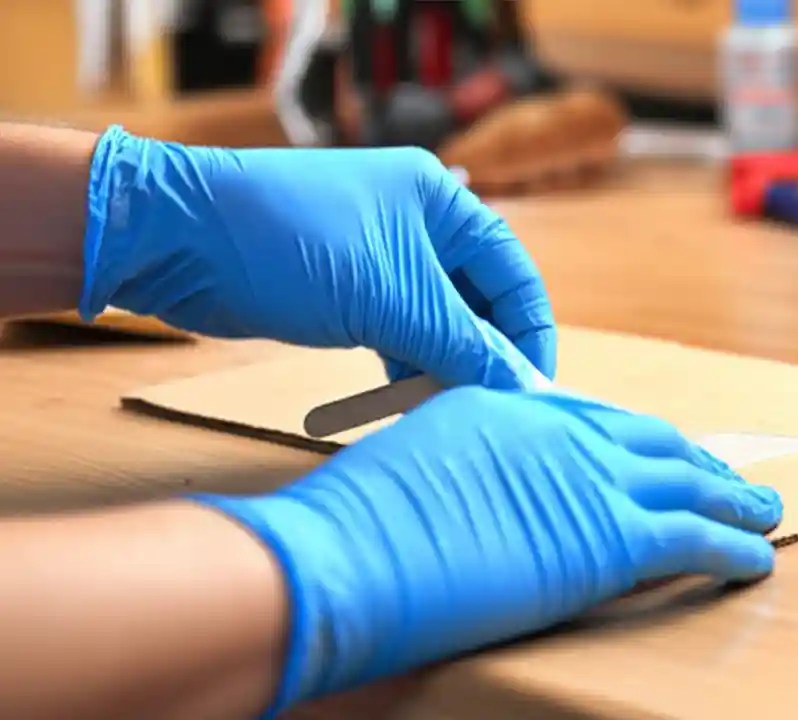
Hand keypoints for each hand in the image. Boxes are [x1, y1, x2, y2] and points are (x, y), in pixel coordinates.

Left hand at [80, 125, 554, 387]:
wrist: (177, 238)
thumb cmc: (290, 244)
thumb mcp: (390, 299)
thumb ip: (462, 346)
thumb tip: (521, 389)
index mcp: (443, 203)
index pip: (515, 274)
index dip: (531, 333)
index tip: (535, 391)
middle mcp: (419, 225)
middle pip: (479, 302)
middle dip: (488, 355)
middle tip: (494, 411)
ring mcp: (381, 259)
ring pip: (438, 323)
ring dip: (445, 367)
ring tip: (449, 413)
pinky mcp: (348, 291)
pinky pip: (400, 333)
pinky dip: (407, 366)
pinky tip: (406, 401)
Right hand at [194, 387, 781, 716]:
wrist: (349, 555)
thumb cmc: (354, 525)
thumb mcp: (412, 467)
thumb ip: (462, 466)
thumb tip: (480, 490)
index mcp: (509, 409)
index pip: (597, 419)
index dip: (641, 440)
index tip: (665, 452)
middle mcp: (560, 433)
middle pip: (654, 442)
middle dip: (699, 461)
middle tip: (730, 477)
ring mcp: (589, 481)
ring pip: (689, 485)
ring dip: (735, 500)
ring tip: (764, 512)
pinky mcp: (610, 538)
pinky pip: (695, 540)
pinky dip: (734, 549)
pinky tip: (755, 561)